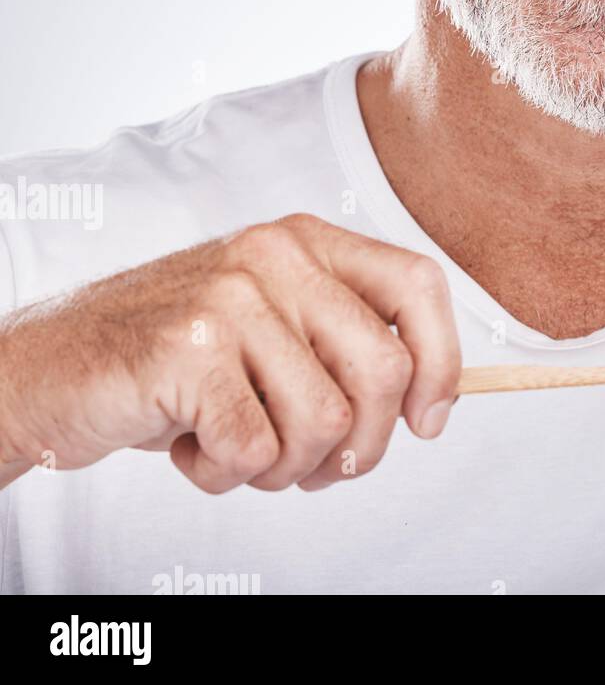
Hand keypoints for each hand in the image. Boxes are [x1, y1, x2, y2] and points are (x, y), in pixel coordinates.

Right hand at [0, 214, 460, 492]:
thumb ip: (347, 346)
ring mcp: (232, 296)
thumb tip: (435, 401)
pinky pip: (256, 450)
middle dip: (358, 446)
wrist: (51, 368)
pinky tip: (191, 445)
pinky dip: (227, 474)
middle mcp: (277, 253)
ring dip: (284, 466)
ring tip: (237, 446)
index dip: (441, 361)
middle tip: (310, 465)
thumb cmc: (178, 361)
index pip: (418, 285)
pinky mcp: (188, 350)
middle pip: (382, 371)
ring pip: (325, 423)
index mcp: (309, 240)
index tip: (428, 421)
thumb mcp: (275, 330)